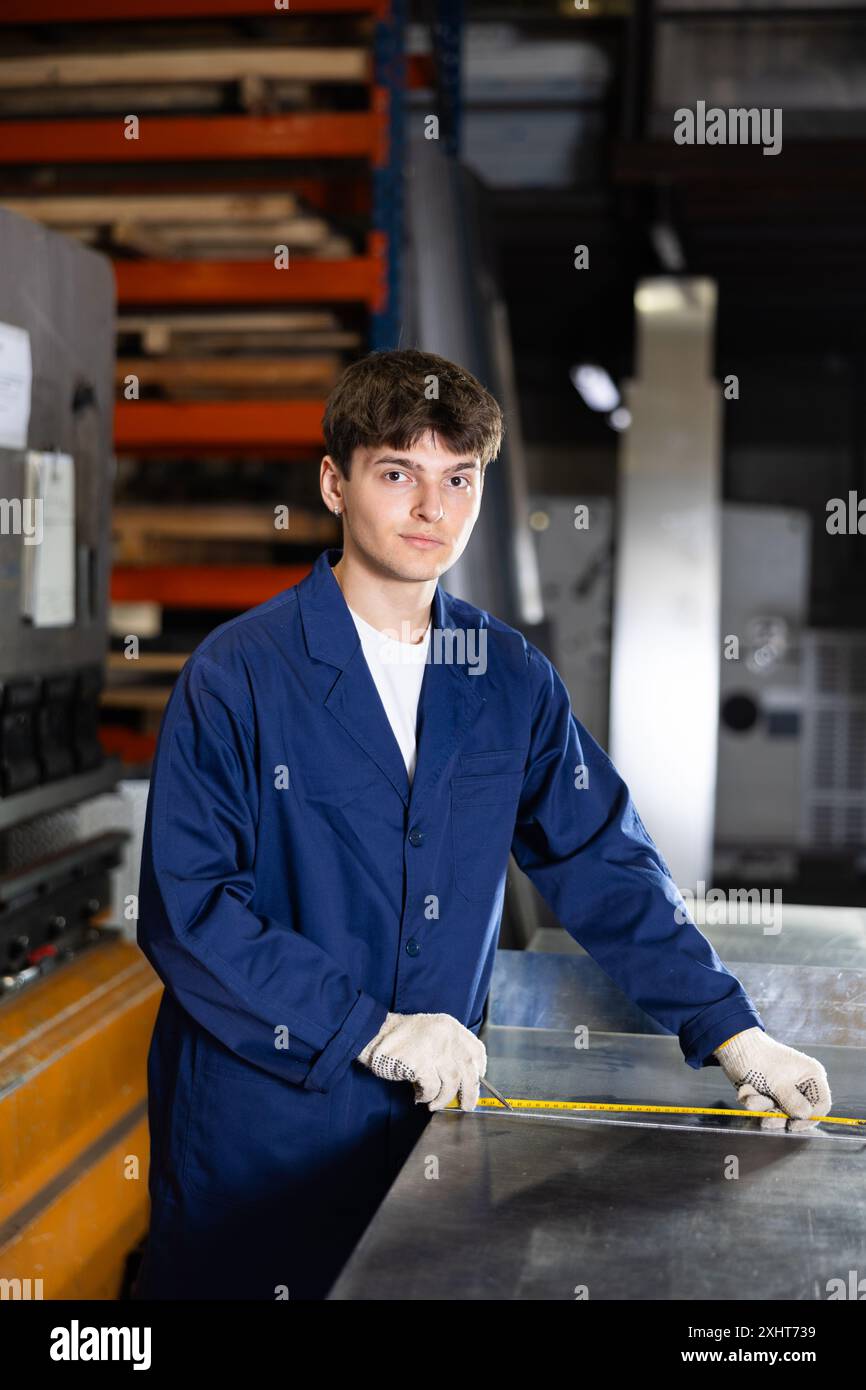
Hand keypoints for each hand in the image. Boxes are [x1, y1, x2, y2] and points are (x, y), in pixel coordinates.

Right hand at [357, 1011, 485, 1111]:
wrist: (373, 1034)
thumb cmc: (400, 1039)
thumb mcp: (430, 1035)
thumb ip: (447, 1052)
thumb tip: (461, 1083)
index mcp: (450, 1026)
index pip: (476, 1049)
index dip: (480, 1069)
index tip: (478, 1082)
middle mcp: (446, 1035)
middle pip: (468, 1069)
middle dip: (470, 1091)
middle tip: (466, 1105)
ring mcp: (433, 1048)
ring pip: (452, 1082)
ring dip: (444, 1098)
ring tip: (434, 1104)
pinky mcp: (420, 1062)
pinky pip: (432, 1088)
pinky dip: (428, 1096)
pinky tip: (420, 1097)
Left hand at [714, 1027, 830, 1131]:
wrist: (732, 1047)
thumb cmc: (758, 1058)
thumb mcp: (778, 1082)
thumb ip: (793, 1102)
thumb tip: (806, 1116)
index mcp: (811, 1076)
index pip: (821, 1106)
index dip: (808, 1119)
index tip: (791, 1125)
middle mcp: (800, 1084)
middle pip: (798, 1114)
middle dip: (777, 1115)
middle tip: (765, 1116)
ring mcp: (783, 1090)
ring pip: (778, 1113)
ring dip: (761, 1106)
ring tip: (751, 1092)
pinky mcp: (768, 1093)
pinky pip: (764, 1108)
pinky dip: (753, 1100)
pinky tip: (746, 1088)